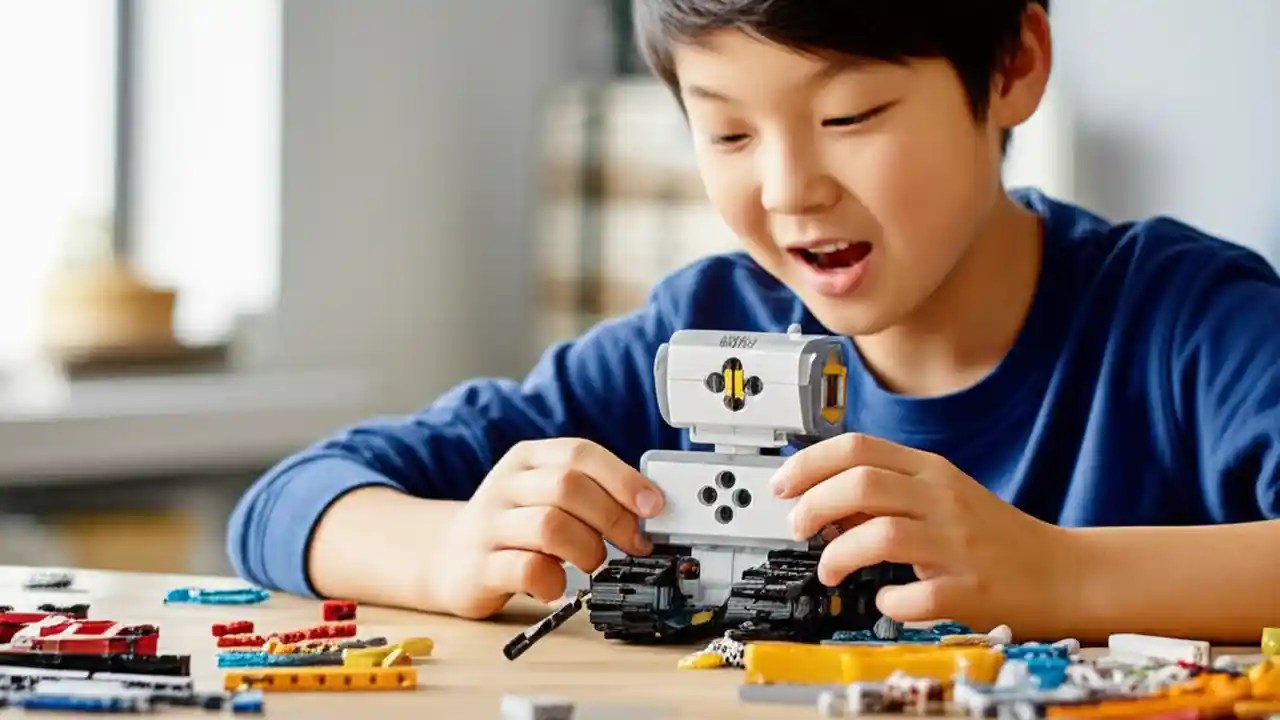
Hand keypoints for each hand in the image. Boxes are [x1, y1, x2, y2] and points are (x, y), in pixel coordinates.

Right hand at [433, 438, 663, 619]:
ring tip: (592, 562)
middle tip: (632, 543)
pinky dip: (555, 582)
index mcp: (527, 458)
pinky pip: (527, 569)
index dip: (623, 479)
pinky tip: (557, 585)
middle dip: (613, 518)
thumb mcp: (545, 494)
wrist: (447, 556)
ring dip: (587, 549)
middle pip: (569, 487)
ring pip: (550, 525)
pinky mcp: (479, 567)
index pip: (580, 453)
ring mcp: (489, 525)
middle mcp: (506, 485)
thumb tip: (649, 506)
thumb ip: (589, 492)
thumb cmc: (513, 526)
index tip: (653, 505)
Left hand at [771, 433, 1072, 632]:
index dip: (809, 464)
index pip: (857, 447)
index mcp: (930, 471)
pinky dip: (889, 601)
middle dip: (814, 505)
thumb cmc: (991, 536)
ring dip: (840, 554)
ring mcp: (957, 543)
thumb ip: (884, 493)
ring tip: (830, 570)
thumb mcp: (937, 497)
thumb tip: (823, 501)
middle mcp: (942, 499)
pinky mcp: (969, 589)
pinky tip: (885, 601)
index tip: (783, 485)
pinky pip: (916, 594)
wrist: (1063, 572)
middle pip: (861, 484)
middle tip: (799, 527)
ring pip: (881, 533)